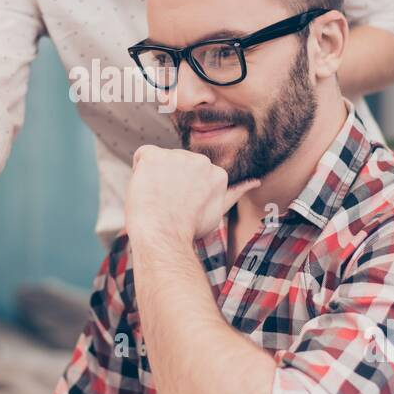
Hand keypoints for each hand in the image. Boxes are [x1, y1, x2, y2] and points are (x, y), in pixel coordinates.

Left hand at [125, 145, 258, 247]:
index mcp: (217, 173)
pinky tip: (145, 188)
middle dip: (170, 180)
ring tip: (158, 199)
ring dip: (155, 177)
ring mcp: (176, 156)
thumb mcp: (218, 211)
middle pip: (177, 164)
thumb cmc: (189, 229)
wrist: (165, 237)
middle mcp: (200, 160)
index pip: (192, 174)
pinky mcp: (154, 156)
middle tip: (168, 204)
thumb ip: (234, 193)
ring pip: (159, 162)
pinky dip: (138, 171)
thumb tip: (255, 182)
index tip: (181, 206)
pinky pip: (141, 156)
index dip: (183, 190)